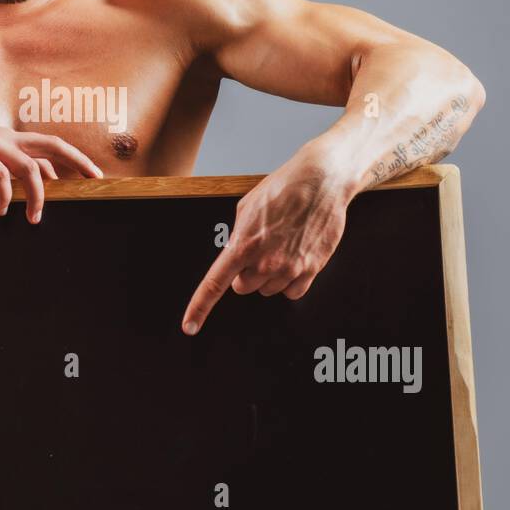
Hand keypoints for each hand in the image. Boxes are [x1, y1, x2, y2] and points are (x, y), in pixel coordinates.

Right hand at [0, 110, 103, 222]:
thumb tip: (9, 196)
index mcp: (6, 139)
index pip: (47, 148)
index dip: (71, 162)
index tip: (91, 178)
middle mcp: (3, 137)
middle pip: (51, 144)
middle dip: (77, 161)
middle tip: (95, 181)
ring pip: (29, 166)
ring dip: (38, 194)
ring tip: (35, 219)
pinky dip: (4, 194)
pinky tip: (0, 211)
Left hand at [181, 152, 351, 334]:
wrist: (320, 182)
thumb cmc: (282, 189)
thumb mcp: (247, 207)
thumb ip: (237, 237)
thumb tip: (234, 254)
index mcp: (243, 245)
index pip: (215, 284)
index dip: (199, 308)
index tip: (189, 326)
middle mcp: (265, 262)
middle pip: (244, 287)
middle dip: (246, 273)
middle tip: (258, 250)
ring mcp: (290, 269)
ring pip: (268, 290)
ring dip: (270, 275)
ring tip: (281, 245)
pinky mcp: (311, 270)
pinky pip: (292, 292)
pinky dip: (290, 282)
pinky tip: (294, 258)